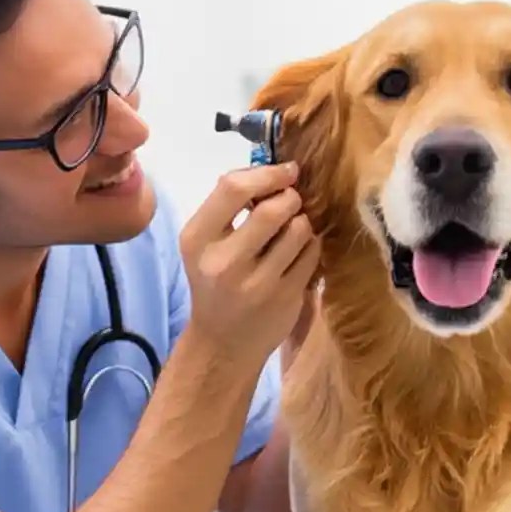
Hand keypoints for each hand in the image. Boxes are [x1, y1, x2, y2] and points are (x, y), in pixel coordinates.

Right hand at [179, 162, 321, 365]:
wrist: (223, 341)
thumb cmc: (215, 281)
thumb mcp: (205, 242)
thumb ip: (230, 205)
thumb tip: (276, 170)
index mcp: (198, 239)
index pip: (233, 188)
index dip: (267, 174)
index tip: (285, 172)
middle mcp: (224, 262)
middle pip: (273, 209)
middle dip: (290, 198)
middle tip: (290, 203)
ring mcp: (258, 284)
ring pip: (299, 230)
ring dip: (303, 222)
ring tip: (292, 231)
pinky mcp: (286, 298)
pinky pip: (312, 254)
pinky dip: (311, 245)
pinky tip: (298, 253)